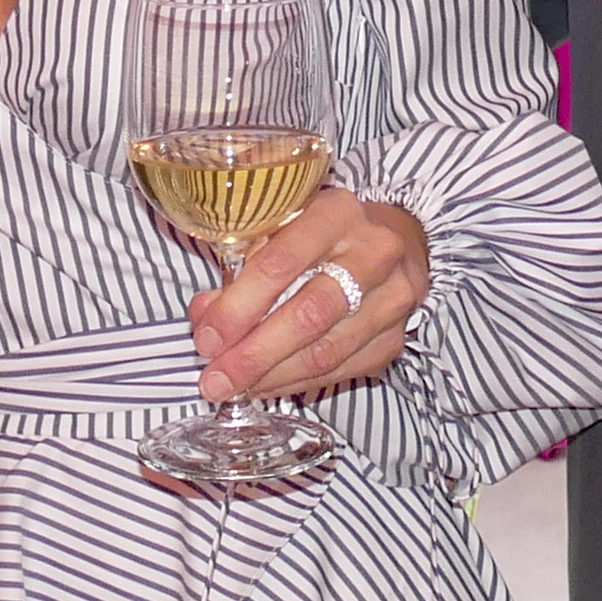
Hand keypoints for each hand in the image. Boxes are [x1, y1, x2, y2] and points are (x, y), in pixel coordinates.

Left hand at [192, 191, 431, 402]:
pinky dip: (297, 382)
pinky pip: (340, 370)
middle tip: (215, 380)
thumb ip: (241, 267)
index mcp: (337, 213)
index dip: (239, 306)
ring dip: (272, 376)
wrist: (397, 242)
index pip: (281, 262)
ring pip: (326, 351)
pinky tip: (266, 386)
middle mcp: (374, 253)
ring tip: (234, 387)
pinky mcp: (395, 338)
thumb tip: (204, 314)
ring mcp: (392, 299)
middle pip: (309, 314)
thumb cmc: (323, 235)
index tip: (208, 338)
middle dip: (254, 354)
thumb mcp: (282, 229)